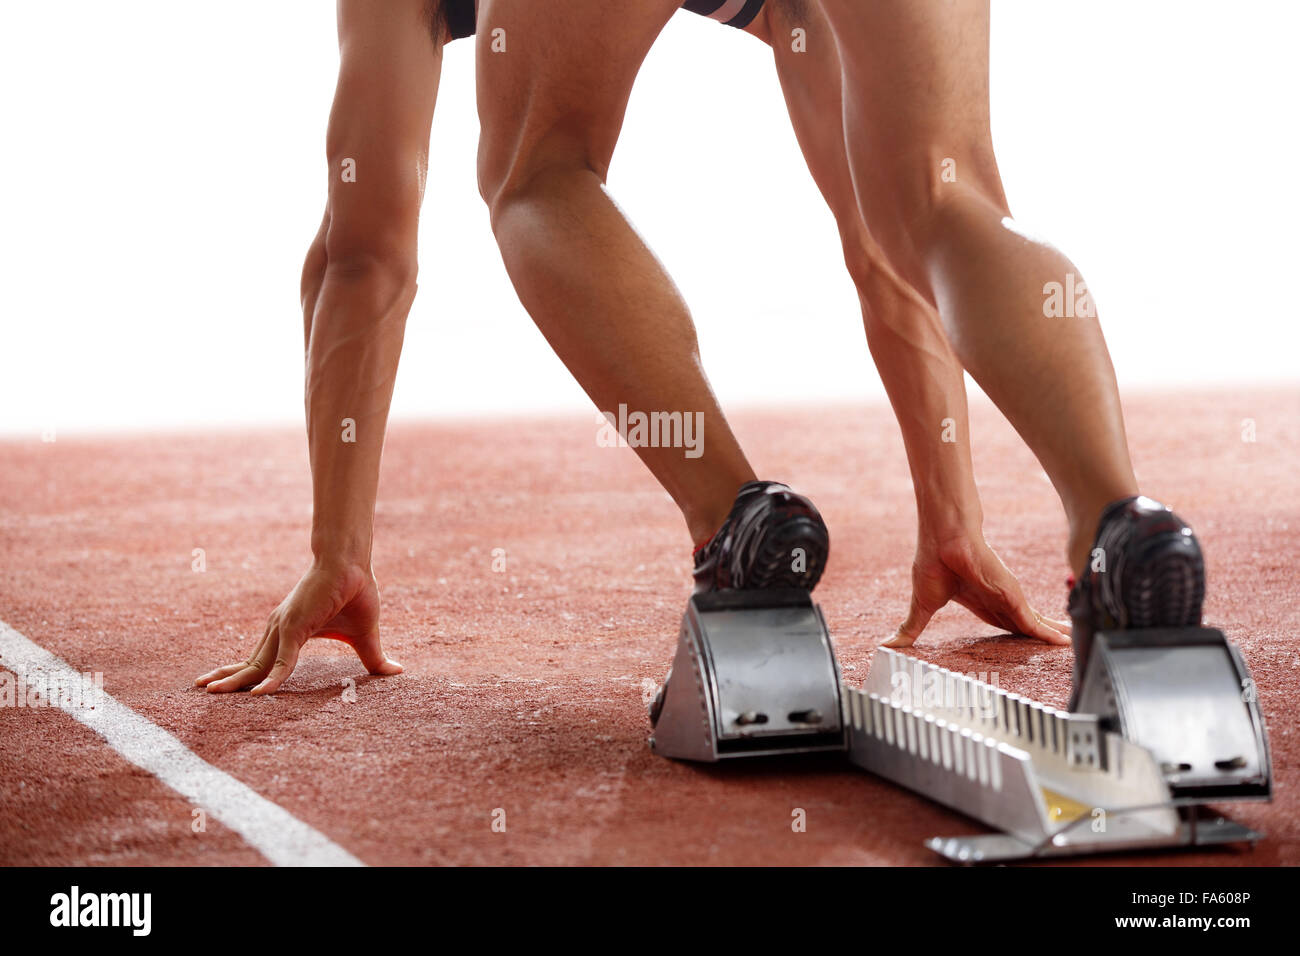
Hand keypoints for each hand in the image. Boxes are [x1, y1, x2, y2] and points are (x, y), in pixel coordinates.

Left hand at [194, 560, 401, 693]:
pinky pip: (281, 661)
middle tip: (201, 690)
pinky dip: (271, 679)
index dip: (245, 672)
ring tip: (211, 694)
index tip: (225, 685)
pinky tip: (260, 695)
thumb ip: (373, 658)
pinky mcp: (295, 627)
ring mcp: (284, 629)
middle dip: (227, 678)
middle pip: (249, 662)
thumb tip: (397, 671)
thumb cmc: (356, 591)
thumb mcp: (364, 635)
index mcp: (291, 631)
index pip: (263, 658)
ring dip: (235, 682)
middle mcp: (280, 630)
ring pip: (256, 664)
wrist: (352, 563)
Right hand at [885, 531, 1070, 647]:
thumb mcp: (922, 605)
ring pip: (1032, 623)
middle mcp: (995, 599)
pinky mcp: (1013, 597)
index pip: (997, 623)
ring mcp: (1006, 597)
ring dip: (1048, 635)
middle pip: (1019, 624)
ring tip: (1067, 644)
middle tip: (1052, 648)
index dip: (1009, 635)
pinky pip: (1034, 622)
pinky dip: (1048, 635)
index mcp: (976, 600)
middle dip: (1034, 636)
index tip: (1019, 647)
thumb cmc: (932, 562)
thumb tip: (886, 646)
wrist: (945, 538)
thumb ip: (912, 628)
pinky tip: (1062, 643)